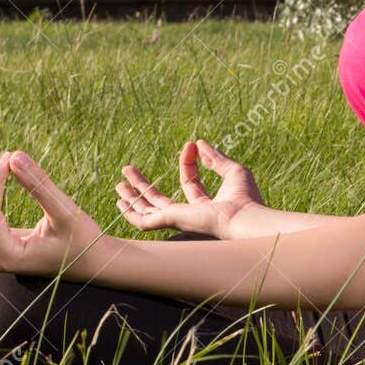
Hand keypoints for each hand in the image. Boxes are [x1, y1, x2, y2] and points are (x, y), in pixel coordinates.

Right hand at [115, 138, 265, 238]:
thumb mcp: (232, 171)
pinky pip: (145, 221)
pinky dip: (131, 214)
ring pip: (148, 209)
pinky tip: (120, 203)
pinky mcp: (170, 220)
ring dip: (133, 197)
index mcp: (205, 205)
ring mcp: (178, 219)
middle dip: (144, 185)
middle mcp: (189, 215)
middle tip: (128, 170)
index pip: (189, 181)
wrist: (243, 217)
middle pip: (160, 200)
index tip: (191, 145)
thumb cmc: (245, 199)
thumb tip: (200, 143)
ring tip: (118, 185)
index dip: (187, 162)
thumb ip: (215, 158)